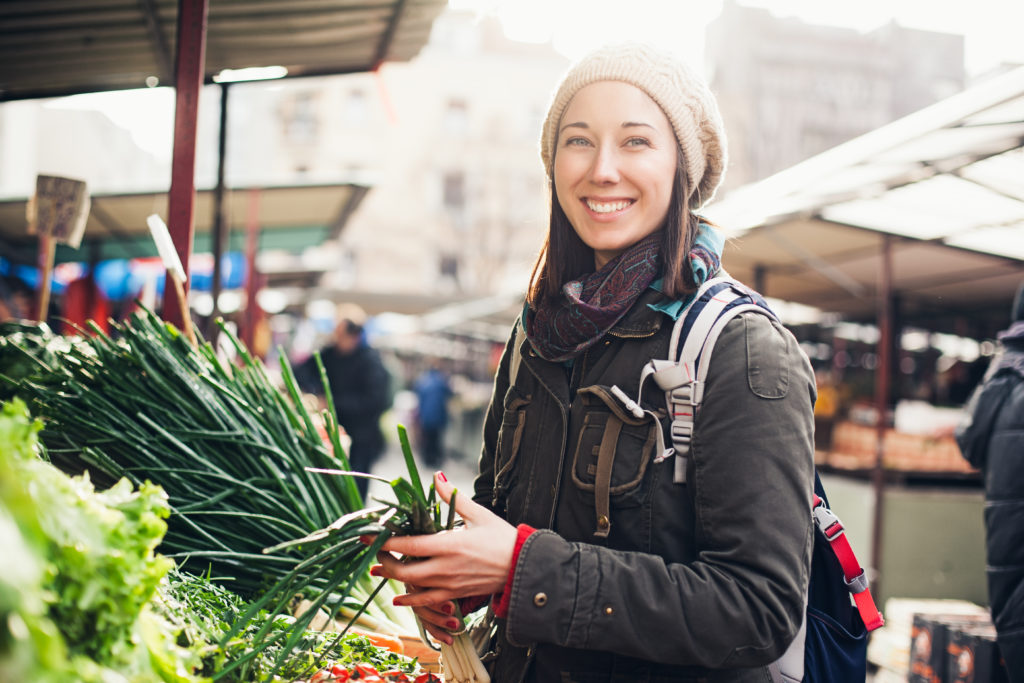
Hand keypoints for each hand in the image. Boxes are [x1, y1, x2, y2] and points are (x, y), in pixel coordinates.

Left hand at [369, 472, 515, 639]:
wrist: (522, 566)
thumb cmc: (502, 538)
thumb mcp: (479, 514)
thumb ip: (453, 497)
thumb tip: (437, 475)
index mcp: (450, 544)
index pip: (409, 545)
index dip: (385, 541)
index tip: (369, 535)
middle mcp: (446, 567)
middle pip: (404, 570)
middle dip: (384, 561)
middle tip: (375, 550)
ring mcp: (450, 584)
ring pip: (412, 587)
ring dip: (393, 579)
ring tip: (378, 570)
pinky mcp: (455, 594)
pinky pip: (428, 601)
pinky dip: (411, 601)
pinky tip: (399, 598)